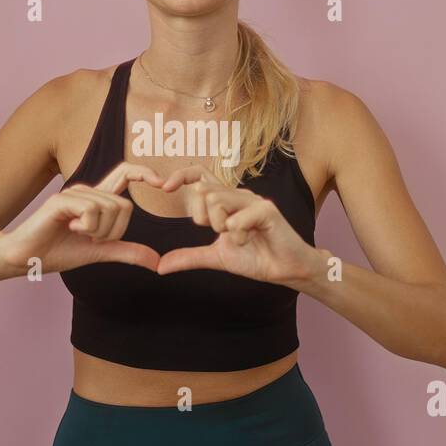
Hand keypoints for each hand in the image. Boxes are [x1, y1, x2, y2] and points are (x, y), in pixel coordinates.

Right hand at [0, 162, 164, 273]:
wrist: (25, 257)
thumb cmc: (57, 252)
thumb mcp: (99, 252)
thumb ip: (126, 252)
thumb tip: (157, 262)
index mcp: (97, 200)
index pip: (125, 174)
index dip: (144, 173)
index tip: (162, 182)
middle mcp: (87, 191)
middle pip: (124, 205)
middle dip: (115, 232)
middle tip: (92, 239)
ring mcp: (74, 193)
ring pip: (109, 209)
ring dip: (99, 232)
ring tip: (77, 234)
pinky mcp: (62, 200)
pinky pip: (92, 210)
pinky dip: (87, 227)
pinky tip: (69, 229)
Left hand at [155, 165, 320, 286]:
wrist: (285, 271)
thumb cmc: (256, 258)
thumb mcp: (216, 257)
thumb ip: (189, 257)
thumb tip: (160, 266)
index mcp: (226, 200)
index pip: (200, 175)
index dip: (181, 175)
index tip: (164, 187)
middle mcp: (239, 195)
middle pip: (203, 191)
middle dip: (204, 218)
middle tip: (221, 233)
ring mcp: (253, 200)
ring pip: (217, 201)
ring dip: (222, 228)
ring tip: (237, 238)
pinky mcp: (266, 210)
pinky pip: (236, 220)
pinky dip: (238, 237)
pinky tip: (250, 241)